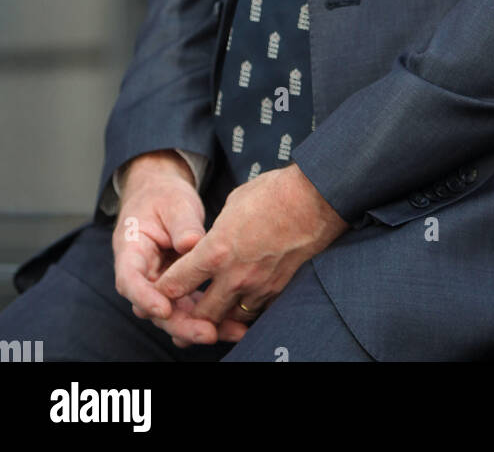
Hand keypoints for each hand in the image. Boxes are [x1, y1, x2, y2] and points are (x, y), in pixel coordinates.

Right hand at [112, 150, 247, 346]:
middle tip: (208, 332)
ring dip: (199, 325)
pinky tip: (232, 323)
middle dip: (181, 323)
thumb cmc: (164, 196)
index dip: (146, 298)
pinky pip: (190, 306)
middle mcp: (142, 274)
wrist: (163, 194)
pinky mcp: (178, 288)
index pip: (130, 281)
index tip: (165, 309)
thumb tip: (191, 244)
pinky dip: (208, 314)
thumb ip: (181, 224)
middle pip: (154, 308)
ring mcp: (160, 284)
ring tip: (230, 332)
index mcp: (130, 251)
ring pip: (174, 313)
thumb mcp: (173, 203)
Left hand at [154, 163, 349, 338]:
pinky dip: (245, 312)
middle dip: (187, 318)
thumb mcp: (233, 204)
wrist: (315, 199)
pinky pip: (255, 312)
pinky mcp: (278, 290)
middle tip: (179, 318)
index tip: (158, 292)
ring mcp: (258, 286)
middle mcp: (234, 276)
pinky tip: (241, 306)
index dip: (162, 290)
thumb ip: (218, 231)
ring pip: (229, 319)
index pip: (176, 283)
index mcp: (216, 251)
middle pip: (201, 314)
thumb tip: (215, 239)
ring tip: (209, 318)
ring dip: (218, 319)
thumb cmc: (273, 193)